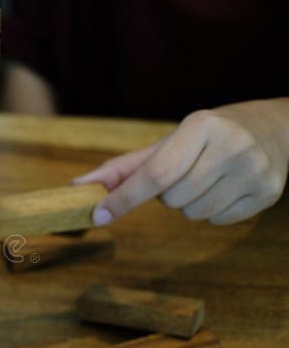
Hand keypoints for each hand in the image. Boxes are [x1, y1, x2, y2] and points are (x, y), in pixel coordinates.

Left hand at [73, 99, 288, 224]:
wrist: (272, 129)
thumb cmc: (206, 137)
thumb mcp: (166, 143)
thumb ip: (122, 168)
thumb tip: (78, 187)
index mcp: (202, 126)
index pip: (155, 174)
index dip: (124, 198)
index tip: (98, 215)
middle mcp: (232, 146)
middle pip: (171, 198)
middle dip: (166, 194)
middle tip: (184, 173)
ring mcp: (255, 170)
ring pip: (194, 214)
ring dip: (188, 204)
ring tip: (205, 178)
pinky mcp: (268, 193)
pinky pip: (218, 221)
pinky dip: (213, 211)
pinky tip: (225, 188)